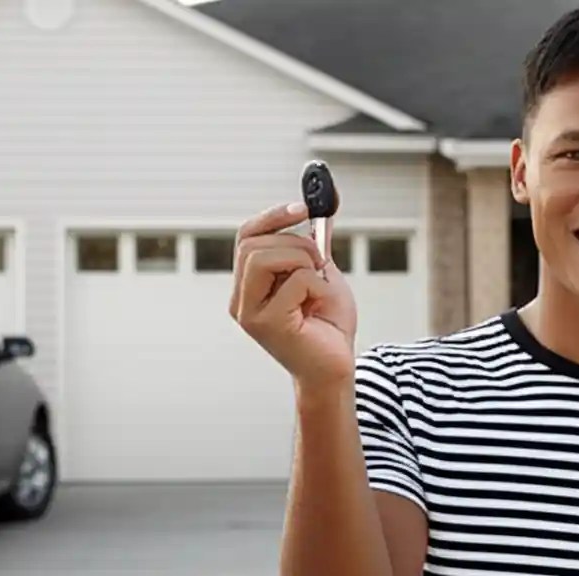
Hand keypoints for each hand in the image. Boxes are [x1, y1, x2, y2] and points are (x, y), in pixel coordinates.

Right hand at [230, 200, 357, 386]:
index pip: (246, 237)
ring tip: (318, 287)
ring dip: (303, 262)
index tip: (303, 208)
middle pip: (252, 244)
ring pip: (265, 257)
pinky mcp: (267, 324)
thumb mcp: (321, 273)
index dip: (273, 216)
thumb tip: (321, 205)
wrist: (337, 368)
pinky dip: (317, 286)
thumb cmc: (328, 327)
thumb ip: (313, 244)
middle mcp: (242, 299)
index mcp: (249, 285)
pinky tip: (319, 306)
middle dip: (295, 243)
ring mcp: (250, 313)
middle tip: (318, 264)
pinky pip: (294, 281)